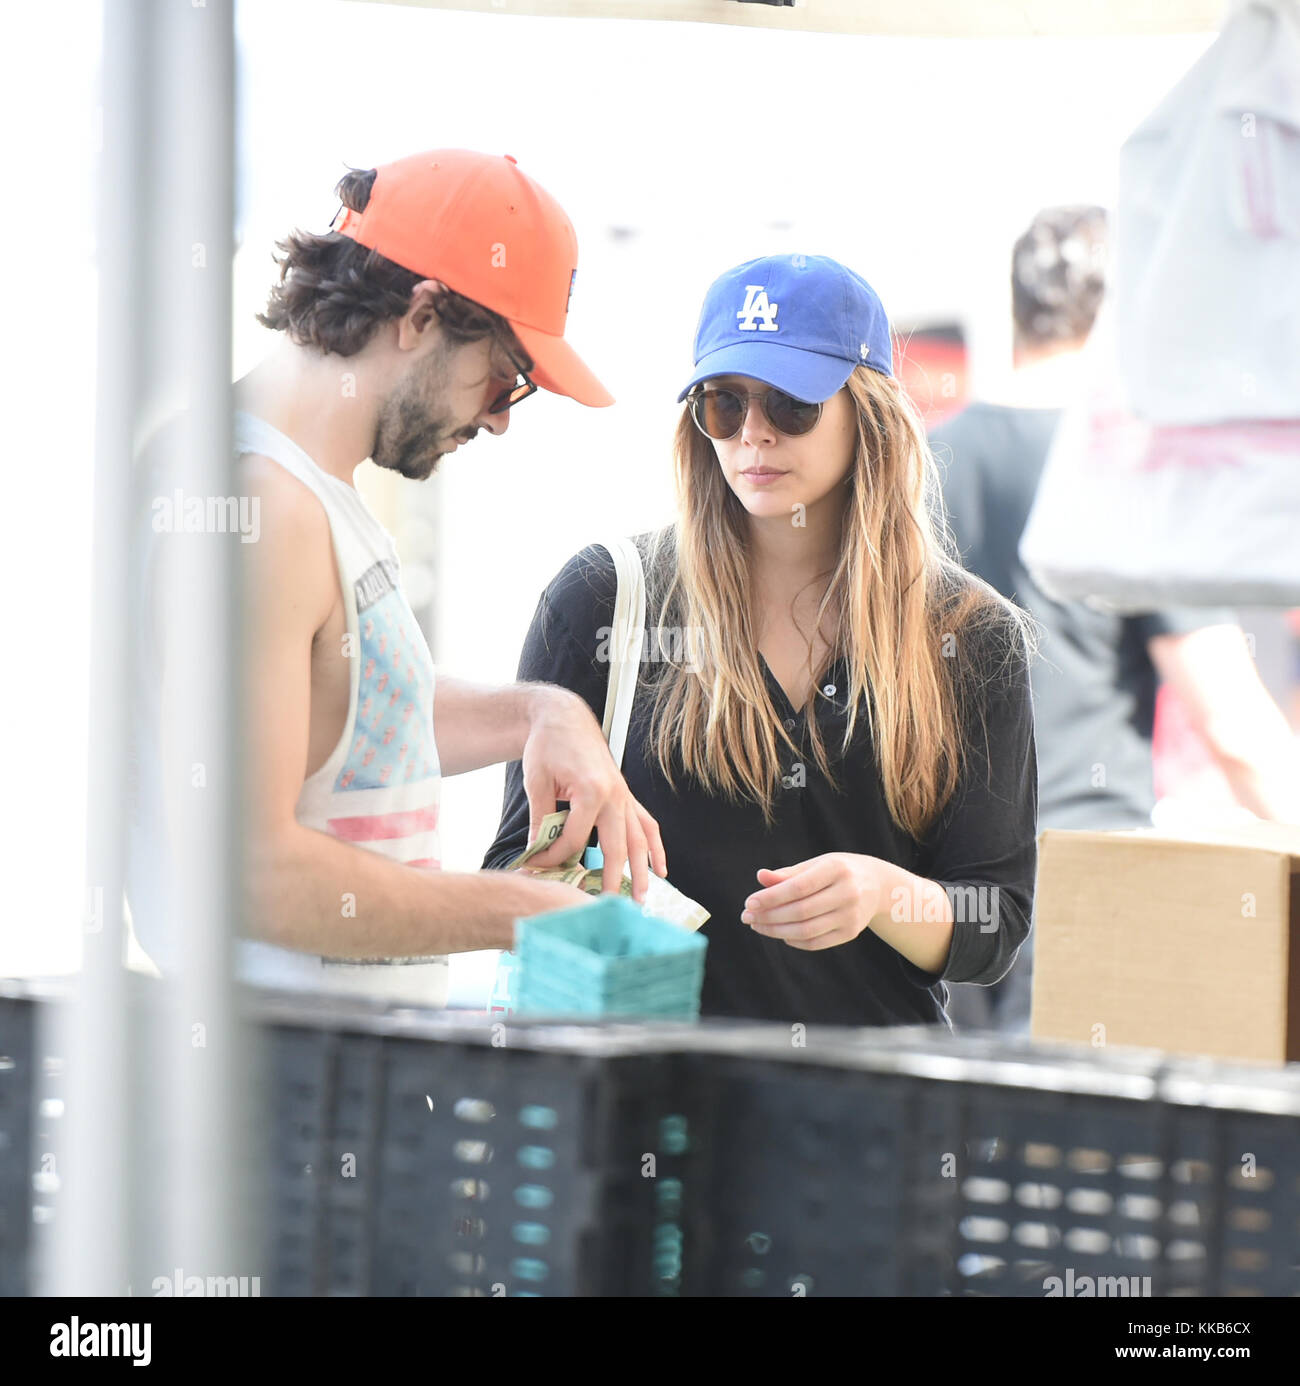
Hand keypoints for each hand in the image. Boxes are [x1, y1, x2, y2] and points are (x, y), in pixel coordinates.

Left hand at [520, 686, 666, 901]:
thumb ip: (542, 820)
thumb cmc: (548, 746)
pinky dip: (655, 846)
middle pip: (616, 848)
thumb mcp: (537, 782)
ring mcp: (624, 795)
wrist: (564, 717)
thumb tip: (538, 853)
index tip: (534, 867)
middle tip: (606, 908)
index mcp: (591, 792)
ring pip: (639, 839)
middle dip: (611, 880)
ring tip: (642, 899)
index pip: (574, 840)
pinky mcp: (626, 795)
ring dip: (642, 870)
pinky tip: (661, 869)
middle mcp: (614, 796)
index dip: (553, 858)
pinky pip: (647, 823)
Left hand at [741, 853, 886, 950]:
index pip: (798, 887)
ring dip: (776, 931)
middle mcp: (847, 893)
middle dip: (769, 916)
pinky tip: (780, 933)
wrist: (877, 885)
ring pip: (806, 930)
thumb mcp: (815, 865)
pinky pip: (816, 943)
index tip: (749, 903)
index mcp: (836, 869)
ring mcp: (851, 916)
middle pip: (800, 911)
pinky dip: (793, 940)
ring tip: (758, 926)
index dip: (771, 897)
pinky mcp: (851, 933)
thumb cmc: (836, 871)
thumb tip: (760, 877)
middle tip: (747, 917)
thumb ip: (788, 874)